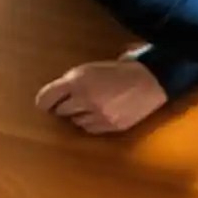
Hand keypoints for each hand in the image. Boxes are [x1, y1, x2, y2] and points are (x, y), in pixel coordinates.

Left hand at [35, 59, 167, 133]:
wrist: (152, 80)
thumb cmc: (122, 71)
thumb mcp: (92, 68)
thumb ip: (72, 81)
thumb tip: (55, 96)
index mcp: (79, 81)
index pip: (45, 99)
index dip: (45, 101)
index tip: (47, 103)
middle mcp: (86, 99)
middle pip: (60, 111)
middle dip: (66, 105)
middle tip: (76, 100)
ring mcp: (99, 114)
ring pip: (75, 122)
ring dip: (81, 114)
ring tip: (95, 105)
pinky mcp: (111, 125)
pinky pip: (90, 129)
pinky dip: (93, 122)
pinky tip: (104, 112)